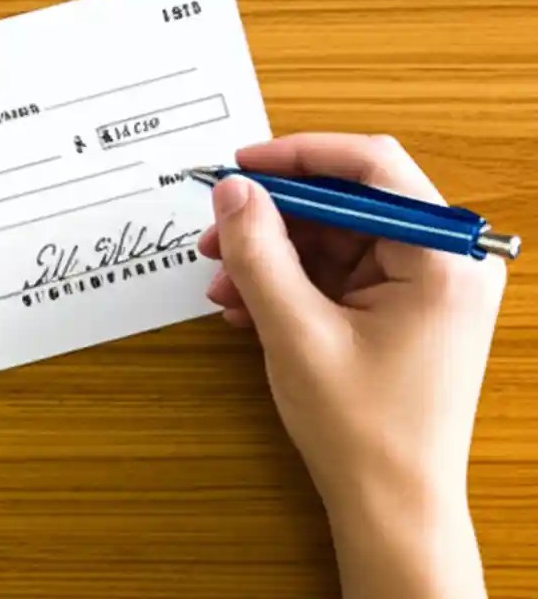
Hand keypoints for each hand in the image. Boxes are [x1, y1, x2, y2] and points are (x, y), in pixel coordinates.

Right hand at [199, 133, 504, 597]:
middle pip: (347, 202)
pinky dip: (289, 282)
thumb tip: (232, 190)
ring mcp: (426, 285)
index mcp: (441, 258)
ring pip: (334, 237)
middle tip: (215, 232)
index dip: (298, 156)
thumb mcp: (296, 332)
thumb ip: (259, 253)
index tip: (239, 166)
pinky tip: (245, 306)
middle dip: (273, 217)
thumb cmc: (362, 429)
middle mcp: (445, 260)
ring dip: (271, 255)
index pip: (371, 167)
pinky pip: (338, 271)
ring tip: (222, 284)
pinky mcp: (404, 307)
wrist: (392, 504)